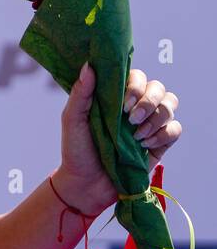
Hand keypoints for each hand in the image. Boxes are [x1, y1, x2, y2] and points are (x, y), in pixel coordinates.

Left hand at [57, 63, 180, 213]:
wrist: (86, 183)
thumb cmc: (77, 149)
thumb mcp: (73, 120)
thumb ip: (81, 93)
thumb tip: (90, 65)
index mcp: (115, 97)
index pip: (136, 76)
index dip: (135, 85)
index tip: (123, 103)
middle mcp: (135, 106)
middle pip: (158, 88)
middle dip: (148, 101)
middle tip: (130, 119)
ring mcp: (149, 123)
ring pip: (170, 105)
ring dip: (156, 118)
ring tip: (136, 136)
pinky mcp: (160, 142)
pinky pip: (175, 129)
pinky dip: (163, 134)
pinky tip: (144, 145)